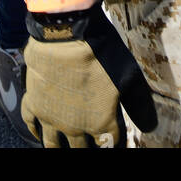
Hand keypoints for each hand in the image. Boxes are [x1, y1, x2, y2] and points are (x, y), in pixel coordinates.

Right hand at [22, 0, 156, 147]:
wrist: (67, 32)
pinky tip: (38, 133)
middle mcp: (74, 127)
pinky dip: (35, 132)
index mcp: (100, 122)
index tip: (112, 141)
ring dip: (60, 147)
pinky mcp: (34, 103)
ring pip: (53, 144)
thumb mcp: (129, 75)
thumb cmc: (101, 51)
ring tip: (66, 147)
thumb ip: (138, 105)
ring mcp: (51, 117)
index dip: (112, 144)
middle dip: (87, 148)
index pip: (108, 145)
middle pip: (80, 149)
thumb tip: (150, 127)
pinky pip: (31, 125)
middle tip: (90, 142)